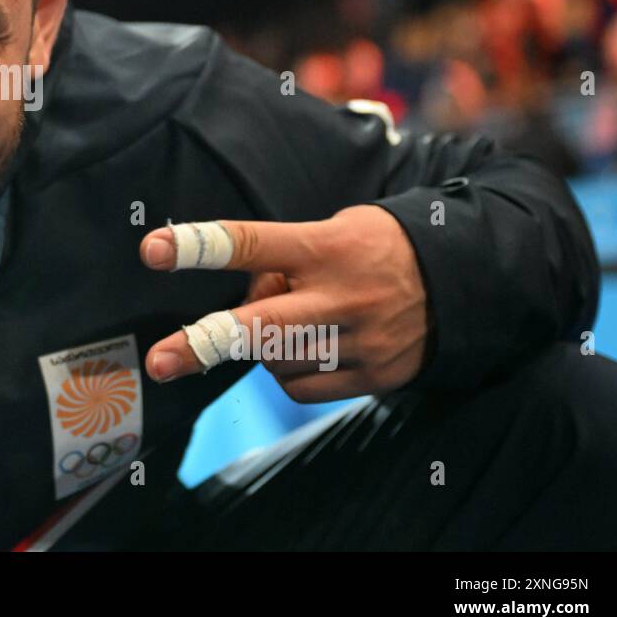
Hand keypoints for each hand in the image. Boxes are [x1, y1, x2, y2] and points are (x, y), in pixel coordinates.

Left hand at [138, 205, 430, 402]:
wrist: (463, 282)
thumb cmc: (375, 247)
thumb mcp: (333, 229)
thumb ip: (284, 259)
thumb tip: (239, 297)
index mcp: (326, 247)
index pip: (252, 242)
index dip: (199, 247)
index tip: (153, 251)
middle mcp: (341, 296)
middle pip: (261, 325)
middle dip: (204, 343)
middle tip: (160, 361)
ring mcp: (360, 342)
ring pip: (275, 360)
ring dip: (262, 346)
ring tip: (294, 317)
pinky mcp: (374, 377)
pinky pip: (300, 386)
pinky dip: (289, 370)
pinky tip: (311, 345)